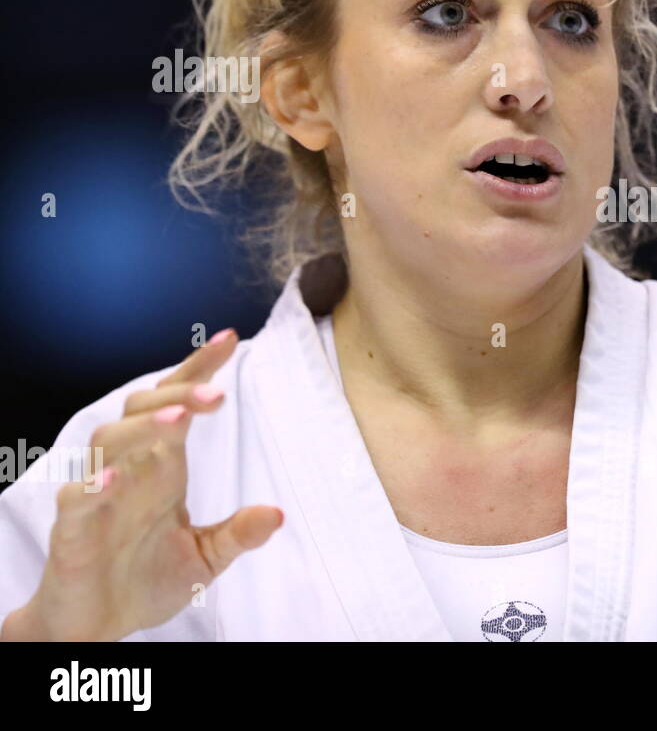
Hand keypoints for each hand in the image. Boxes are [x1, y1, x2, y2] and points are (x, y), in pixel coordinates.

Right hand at [11, 329, 282, 640]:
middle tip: (216, 392)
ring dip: (142, 427)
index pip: (177, 403)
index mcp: (162, 466)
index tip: (230, 338)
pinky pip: (76, 498)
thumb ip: (238, 534)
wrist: (97, 625)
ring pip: (108, 441)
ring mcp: (98, 496)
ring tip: (177, 418)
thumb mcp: (206, 558)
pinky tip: (114, 480)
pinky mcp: (72, 530)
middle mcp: (129, 469)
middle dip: (177, 392)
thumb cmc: (146, 578)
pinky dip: (92, 486)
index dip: (198, 369)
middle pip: (143, 409)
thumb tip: (278, 514)